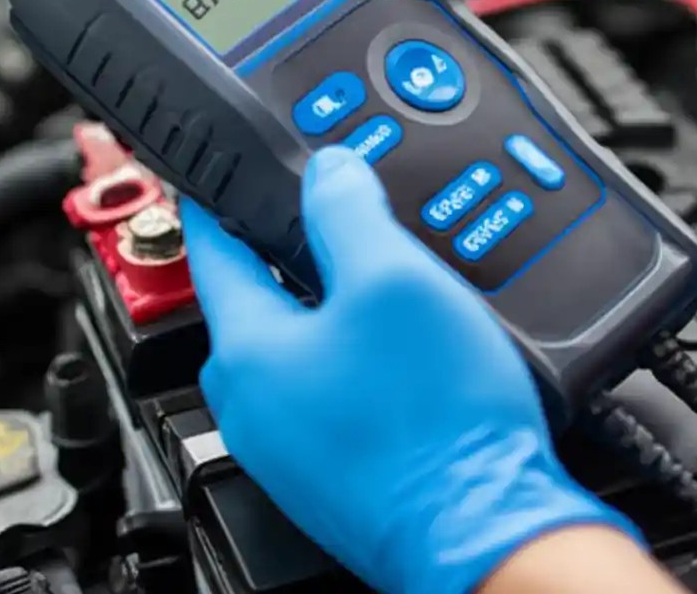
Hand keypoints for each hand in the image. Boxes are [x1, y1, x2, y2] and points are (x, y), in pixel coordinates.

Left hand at [182, 147, 636, 593]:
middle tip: (346, 220)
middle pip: (262, 300)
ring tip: (394, 290)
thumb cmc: (437, 425)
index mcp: (248, 352)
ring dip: (340, 311)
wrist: (483, 526)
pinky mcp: (334, 469)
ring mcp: (292, 445)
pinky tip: (410, 360)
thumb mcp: (395, 282)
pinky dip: (361, 361)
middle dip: (299, 254)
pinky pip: (334, 391)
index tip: (227, 172)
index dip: (224, 195)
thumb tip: (329, 171)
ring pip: (306, 348)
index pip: (212, 247)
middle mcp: (255, 405)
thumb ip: (348, 211)